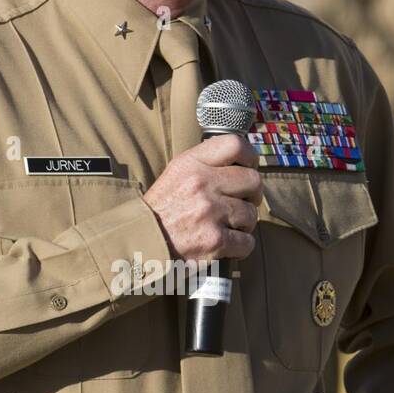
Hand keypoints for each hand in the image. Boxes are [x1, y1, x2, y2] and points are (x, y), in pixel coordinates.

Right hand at [142, 135, 261, 261]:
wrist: (140, 242)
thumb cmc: (160, 210)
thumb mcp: (175, 174)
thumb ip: (204, 164)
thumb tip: (240, 164)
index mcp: (191, 163)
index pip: (235, 145)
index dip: (250, 156)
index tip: (249, 167)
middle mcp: (202, 184)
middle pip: (252, 181)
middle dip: (252, 195)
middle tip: (242, 203)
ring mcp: (210, 212)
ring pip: (251, 214)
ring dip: (244, 224)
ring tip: (227, 227)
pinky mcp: (215, 241)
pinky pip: (247, 242)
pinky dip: (240, 247)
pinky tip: (227, 246)